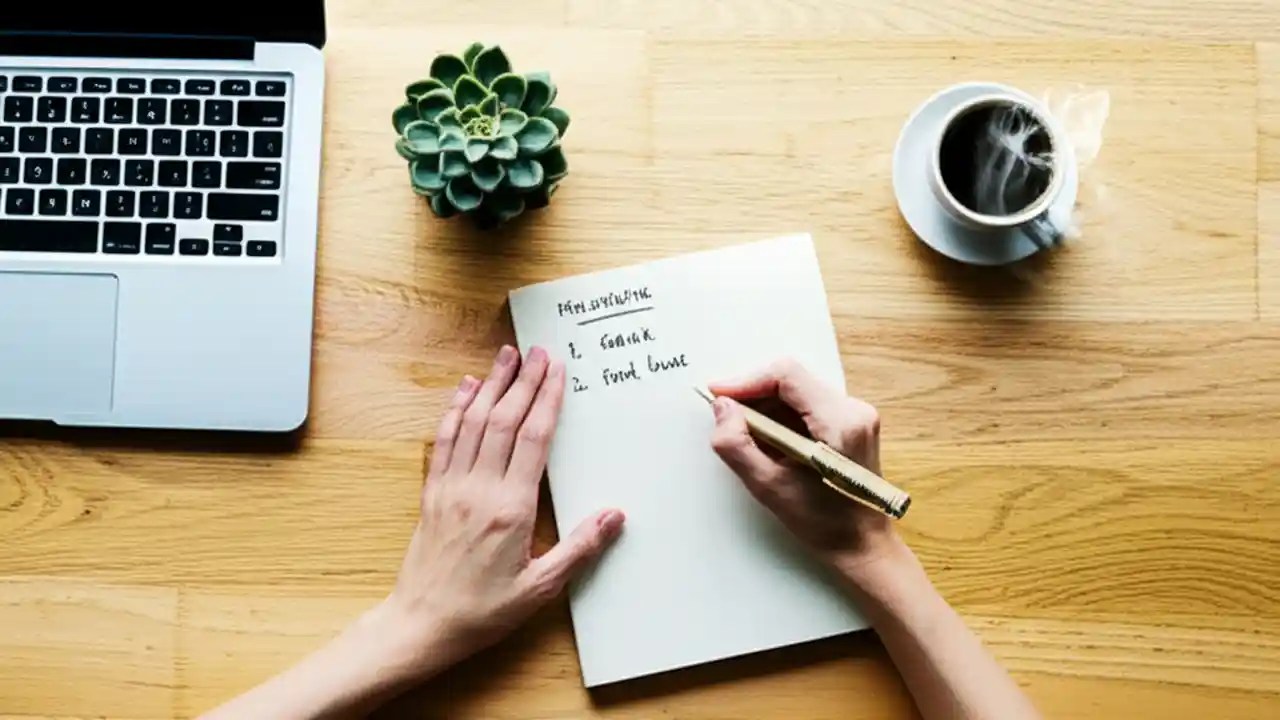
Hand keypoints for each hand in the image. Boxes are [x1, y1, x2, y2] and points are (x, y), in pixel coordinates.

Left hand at [379, 345, 624, 677]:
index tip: (557, 371)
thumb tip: (614, 516)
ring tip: (506, 356)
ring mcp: (451, 487)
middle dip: (523, 381)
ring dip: (491, 384)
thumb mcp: (541, 587)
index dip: (546, 399)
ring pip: (472, 422)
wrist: (422, 625)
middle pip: (503, 419)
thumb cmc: (482, 611)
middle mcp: (479, 489)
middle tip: (538, 351)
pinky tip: (465, 390)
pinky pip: (444, 440)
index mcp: (511, 508)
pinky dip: (455, 409)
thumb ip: (579, 548)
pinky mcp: (432, 493)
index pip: (533, 439)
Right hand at [708, 359, 906, 585]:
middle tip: (727, 418)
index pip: (787, 376)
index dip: (746, 381)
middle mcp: (853, 411)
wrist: (862, 546)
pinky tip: (767, 441)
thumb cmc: (827, 525)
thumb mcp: (770, 488)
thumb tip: (722, 409)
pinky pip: (805, 405)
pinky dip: (780, 416)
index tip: (719, 394)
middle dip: (753, 395)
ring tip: (746, 435)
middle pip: (791, 380)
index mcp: (840, 423)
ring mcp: (854, 415)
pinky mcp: (848, 423)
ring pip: (796, 391)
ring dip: (765, 407)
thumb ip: (738, 445)